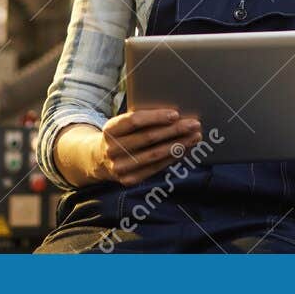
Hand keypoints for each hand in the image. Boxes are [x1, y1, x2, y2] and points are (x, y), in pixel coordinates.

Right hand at [89, 109, 204, 186]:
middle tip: (194, 124)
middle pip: (148, 138)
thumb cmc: (121, 134)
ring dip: (178, 145)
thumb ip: (141, 118)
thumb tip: (174, 114)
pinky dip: (172, 158)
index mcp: (110, 129)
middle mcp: (112, 149)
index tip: (176, 114)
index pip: (134, 121)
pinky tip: (185, 150)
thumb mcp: (123, 123)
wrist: (99, 159)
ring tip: (195, 137)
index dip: (156, 117)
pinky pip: (155, 168)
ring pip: (155, 155)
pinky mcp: (129, 180)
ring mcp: (119, 167)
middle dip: (174, 130)